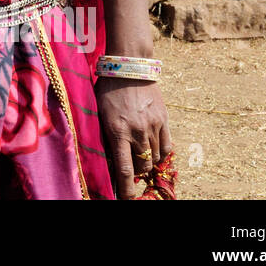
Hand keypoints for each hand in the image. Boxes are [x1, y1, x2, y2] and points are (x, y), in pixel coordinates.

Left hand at [95, 77, 171, 198]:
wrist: (129, 66)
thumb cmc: (107, 88)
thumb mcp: (99, 112)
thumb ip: (104, 134)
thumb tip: (106, 157)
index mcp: (117, 131)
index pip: (125, 170)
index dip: (125, 189)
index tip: (125, 199)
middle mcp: (137, 132)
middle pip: (142, 166)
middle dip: (137, 174)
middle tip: (131, 172)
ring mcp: (152, 126)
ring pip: (155, 158)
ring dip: (148, 163)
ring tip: (141, 159)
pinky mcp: (163, 120)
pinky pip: (167, 146)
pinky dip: (161, 154)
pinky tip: (154, 153)